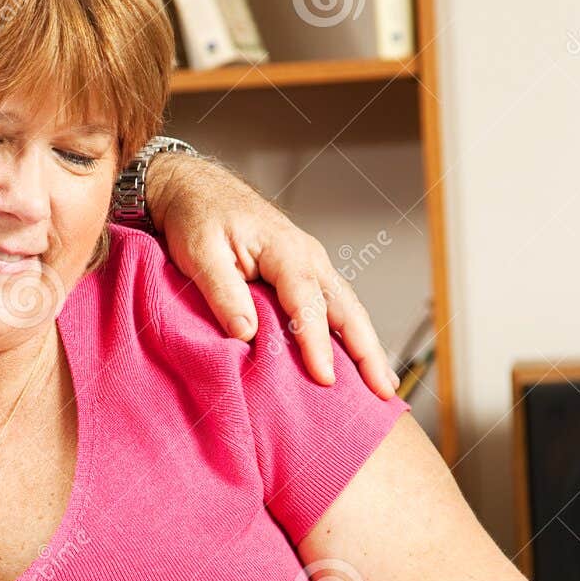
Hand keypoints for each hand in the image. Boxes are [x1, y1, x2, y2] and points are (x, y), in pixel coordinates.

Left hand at [144, 154, 398, 398]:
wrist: (194, 189)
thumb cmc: (196, 219)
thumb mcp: (199, 253)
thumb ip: (223, 292)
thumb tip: (246, 334)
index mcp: (285, 250)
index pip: (307, 302)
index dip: (317, 342)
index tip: (324, 378)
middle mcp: (308, 257)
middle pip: (346, 308)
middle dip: (368, 350)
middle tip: (384, 391)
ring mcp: (310, 264)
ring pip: (347, 308)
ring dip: (367, 346)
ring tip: (384, 385)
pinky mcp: (303, 273)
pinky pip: (333, 306)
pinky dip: (349, 333)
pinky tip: (356, 360)